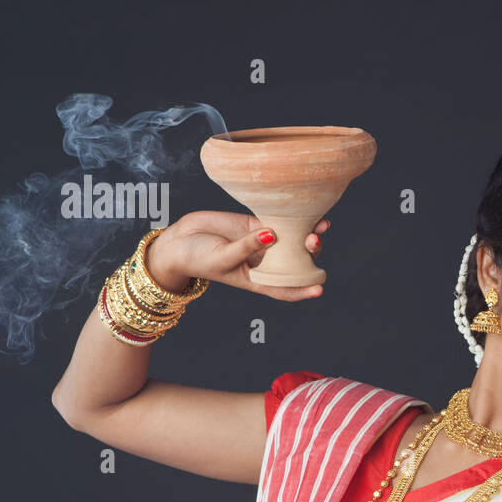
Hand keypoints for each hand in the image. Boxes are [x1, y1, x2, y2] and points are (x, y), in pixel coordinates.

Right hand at [147, 211, 329, 300]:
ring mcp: (262, 243)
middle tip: (313, 241)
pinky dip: (294, 218)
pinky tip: (308, 211)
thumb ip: (247, 247)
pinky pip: (279, 221)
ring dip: (307, 235)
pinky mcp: (256, 224)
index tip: (320, 288)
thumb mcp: (222, 257)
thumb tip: (272, 234)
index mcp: (257, 279)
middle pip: (295, 261)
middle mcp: (265, 263)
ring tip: (320, 226)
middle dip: (309, 253)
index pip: (284, 289)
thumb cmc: (197, 257)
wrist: (181, 240)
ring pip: (292, 240)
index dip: (303, 290)